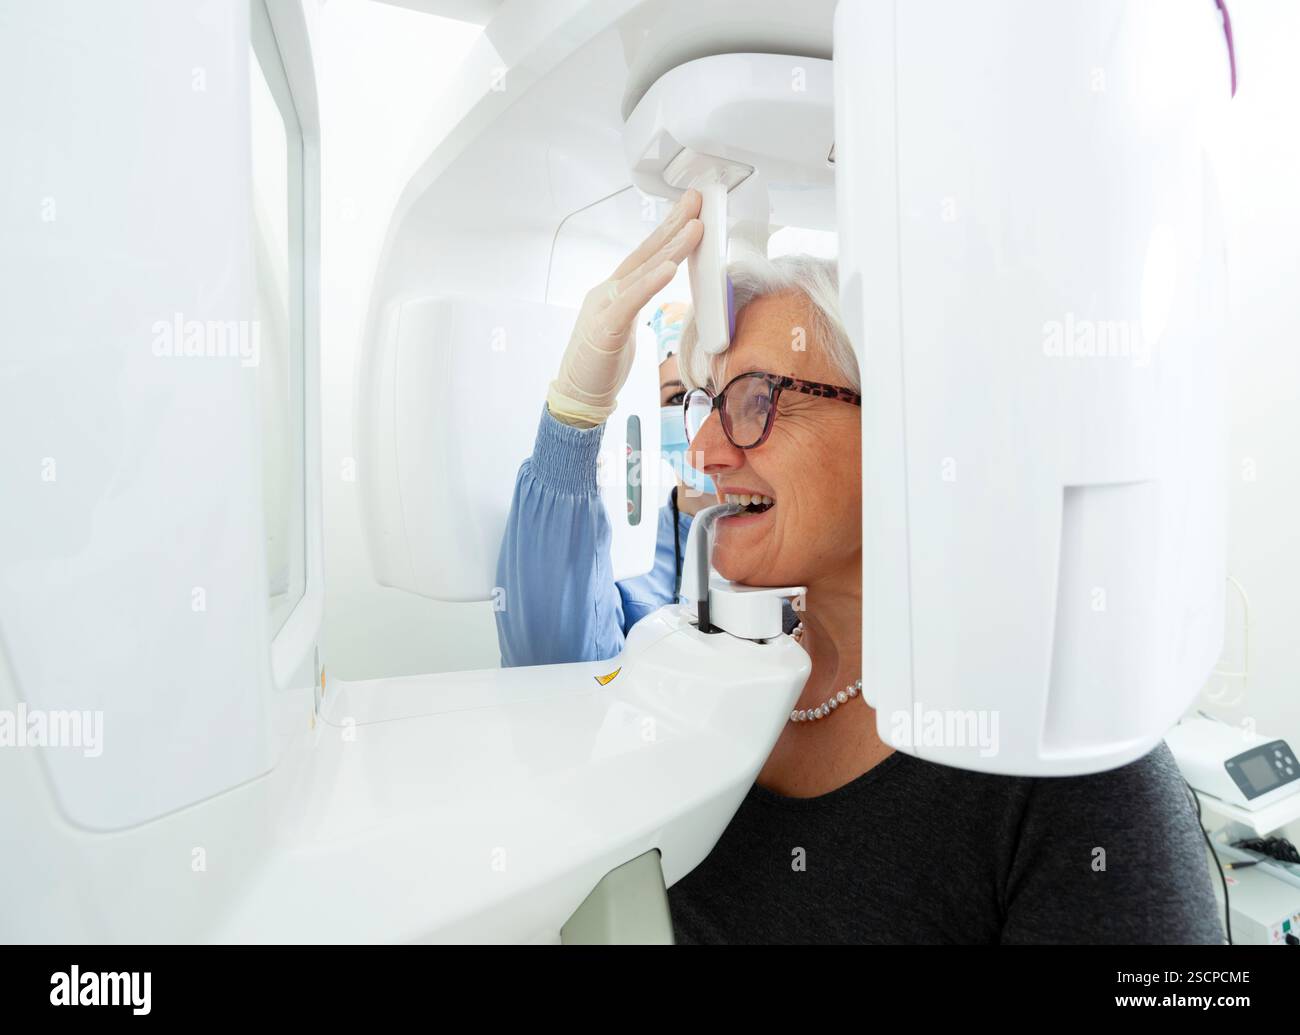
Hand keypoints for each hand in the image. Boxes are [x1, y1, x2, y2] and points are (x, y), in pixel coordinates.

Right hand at [547, 189, 703, 426]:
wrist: (576, 394)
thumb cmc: (600, 364)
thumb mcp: (622, 326)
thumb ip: (636, 301)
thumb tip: (656, 283)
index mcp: (613, 291)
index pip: (645, 255)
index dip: (667, 230)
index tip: (689, 210)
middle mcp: (608, 291)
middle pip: (644, 253)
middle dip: (672, 224)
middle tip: (696, 200)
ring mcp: (604, 307)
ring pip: (641, 272)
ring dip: (670, 248)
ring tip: (694, 228)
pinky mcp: (604, 328)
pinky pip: (630, 301)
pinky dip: (650, 283)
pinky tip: (669, 268)